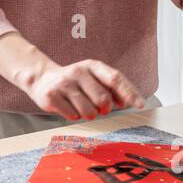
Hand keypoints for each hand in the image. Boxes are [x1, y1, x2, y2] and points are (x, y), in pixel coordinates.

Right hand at [23, 59, 149, 120]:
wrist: (42, 79)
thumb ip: (110, 87)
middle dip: (105, 109)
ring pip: (88, 111)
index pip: (115, 78)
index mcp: (92, 66)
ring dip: (88, 114)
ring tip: (81, 107)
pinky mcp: (52, 96)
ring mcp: (64, 84)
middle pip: (103, 99)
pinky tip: (68, 107)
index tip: (140, 105)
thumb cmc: (74, 82)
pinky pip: (72, 116)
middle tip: (99, 109)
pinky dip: (74, 116)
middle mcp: (78, 72)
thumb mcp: (93, 78)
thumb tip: (127, 102)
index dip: (129, 93)